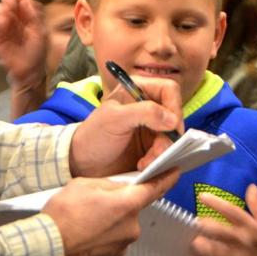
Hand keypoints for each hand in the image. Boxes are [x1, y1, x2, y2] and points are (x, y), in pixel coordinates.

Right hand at [0, 0, 47, 88]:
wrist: (29, 71)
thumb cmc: (38, 51)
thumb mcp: (40, 31)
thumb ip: (33, 15)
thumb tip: (23, 0)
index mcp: (27, 13)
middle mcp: (15, 17)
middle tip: (11, 4)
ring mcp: (5, 26)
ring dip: (2, 10)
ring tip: (6, 17)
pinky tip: (1, 22)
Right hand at [44, 169, 178, 255]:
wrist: (46, 250)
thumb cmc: (63, 216)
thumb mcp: (84, 184)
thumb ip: (108, 184)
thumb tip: (118, 188)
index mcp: (127, 204)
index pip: (154, 189)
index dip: (166, 178)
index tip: (175, 172)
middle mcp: (131, 227)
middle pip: (131, 207)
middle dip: (118, 203)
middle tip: (94, 201)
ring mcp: (121, 245)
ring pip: (120, 224)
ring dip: (108, 220)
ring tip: (83, 219)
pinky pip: (111, 239)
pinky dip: (101, 234)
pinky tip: (83, 232)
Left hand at [69, 78, 183, 177]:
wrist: (82, 164)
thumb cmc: (93, 136)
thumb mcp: (115, 119)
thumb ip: (144, 112)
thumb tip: (172, 119)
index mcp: (138, 90)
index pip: (169, 90)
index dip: (174, 107)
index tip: (171, 128)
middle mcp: (147, 106)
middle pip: (174, 115)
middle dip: (168, 135)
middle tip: (158, 151)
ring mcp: (151, 127)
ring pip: (172, 135)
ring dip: (163, 151)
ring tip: (146, 162)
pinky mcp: (151, 146)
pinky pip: (166, 150)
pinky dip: (159, 159)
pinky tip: (144, 165)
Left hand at [191, 184, 256, 255]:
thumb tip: (251, 186)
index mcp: (251, 226)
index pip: (232, 212)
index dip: (217, 203)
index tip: (202, 196)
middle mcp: (243, 241)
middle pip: (222, 232)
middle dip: (207, 227)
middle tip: (195, 222)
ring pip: (217, 252)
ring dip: (204, 247)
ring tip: (193, 243)